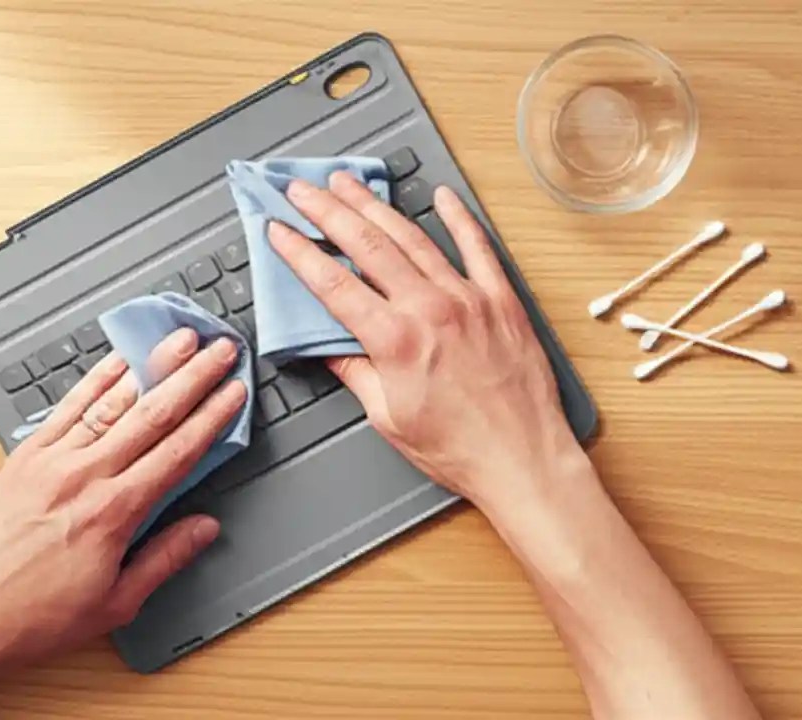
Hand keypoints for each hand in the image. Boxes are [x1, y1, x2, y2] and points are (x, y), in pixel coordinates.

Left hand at [0, 330, 245, 680]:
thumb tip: (205, 528)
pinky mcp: (25, 457)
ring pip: (112, 402)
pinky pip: (67, 407)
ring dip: (150, 367)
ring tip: (178, 340)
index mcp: (114, 513)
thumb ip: (165, 558)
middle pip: (152, 415)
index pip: (177, 452)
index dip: (211, 417)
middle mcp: (85, 477)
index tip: (234, 392)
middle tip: (220, 350)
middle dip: (192, 378)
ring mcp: (52, 461)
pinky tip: (117, 361)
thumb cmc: (36, 616)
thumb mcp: (116, 603)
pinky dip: (95, 380)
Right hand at [268, 173, 585, 511]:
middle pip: (366, 245)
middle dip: (328, 211)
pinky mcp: (501, 300)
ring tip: (349, 183)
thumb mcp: (387, 417)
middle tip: (303, 189)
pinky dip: (459, 217)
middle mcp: (430, 309)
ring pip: (413, 238)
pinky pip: (478, 246)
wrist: (522, 460)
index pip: (333, 283)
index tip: (279, 230)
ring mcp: (468, 298)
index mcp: (395, 340)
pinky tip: (441, 195)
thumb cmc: (458, 449)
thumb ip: (355, 372)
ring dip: (376, 205)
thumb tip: (326, 347)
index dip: (299, 252)